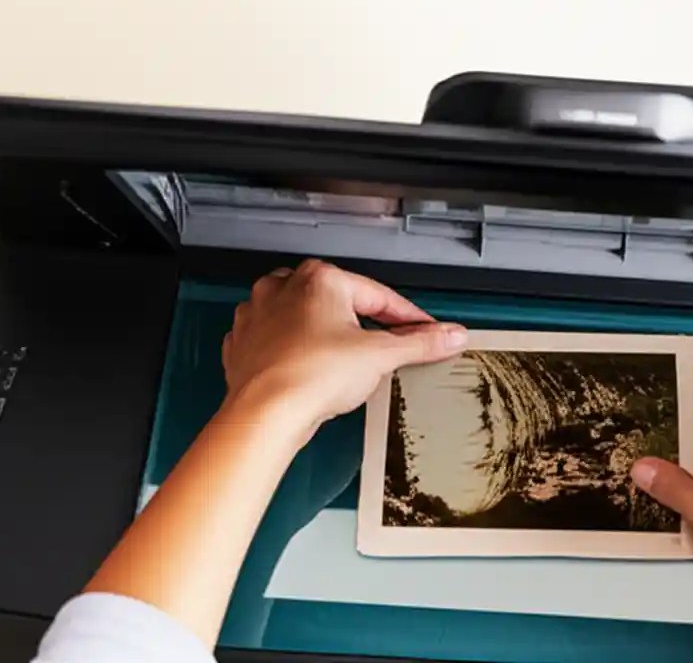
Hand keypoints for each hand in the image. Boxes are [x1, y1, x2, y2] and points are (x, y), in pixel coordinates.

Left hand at [221, 259, 467, 446]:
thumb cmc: (310, 376)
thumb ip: (419, 343)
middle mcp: (283, 287)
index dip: (408, 318)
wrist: (263, 414)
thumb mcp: (380, 357)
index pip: (379, 296)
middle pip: (340, 303)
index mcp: (320, 279)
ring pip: (305, 317)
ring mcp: (257, 313)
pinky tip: (308, 368)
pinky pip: (277, 339)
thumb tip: (449, 336)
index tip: (423, 332)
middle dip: (363, 324)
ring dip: (325, 334)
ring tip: (343, 360)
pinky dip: (295, 351)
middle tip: (384, 348)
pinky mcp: (243, 343)